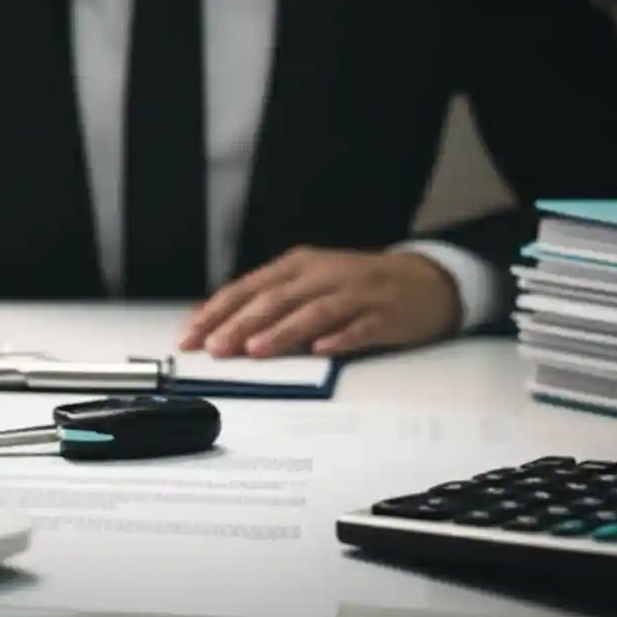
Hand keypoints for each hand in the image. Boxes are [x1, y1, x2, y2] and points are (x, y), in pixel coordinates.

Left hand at [179, 246, 460, 357]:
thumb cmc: (357, 287)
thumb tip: (218, 325)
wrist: (425, 281)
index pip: (248, 288)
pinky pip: (360, 327)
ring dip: (282, 331)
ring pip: (313, 312)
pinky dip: (340, 338)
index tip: (191, 336)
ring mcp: (356, 293)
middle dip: (240, 324)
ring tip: (256, 350)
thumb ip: (269, 302)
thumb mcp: (309, 284)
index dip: (217, 312)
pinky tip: (322, 350)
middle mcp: (323, 275)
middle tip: (215, 347)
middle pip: (275, 299)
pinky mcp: (384, 314)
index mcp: (299, 266)